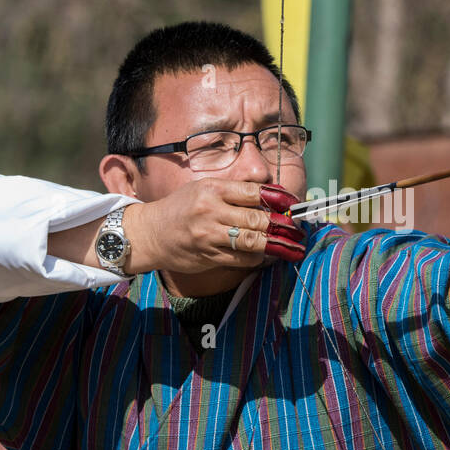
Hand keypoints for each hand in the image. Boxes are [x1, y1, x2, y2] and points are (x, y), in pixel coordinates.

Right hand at [128, 180, 305, 274]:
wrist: (151, 233)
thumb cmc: (182, 208)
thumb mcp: (204, 189)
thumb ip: (235, 192)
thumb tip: (272, 198)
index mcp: (212, 190)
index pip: (254, 192)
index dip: (279, 199)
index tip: (294, 204)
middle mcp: (210, 211)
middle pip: (256, 219)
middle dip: (282, 226)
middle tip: (298, 230)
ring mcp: (208, 236)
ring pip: (251, 242)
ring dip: (275, 245)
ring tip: (292, 246)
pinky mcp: (208, 257)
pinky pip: (241, 260)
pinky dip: (257, 259)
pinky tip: (267, 256)